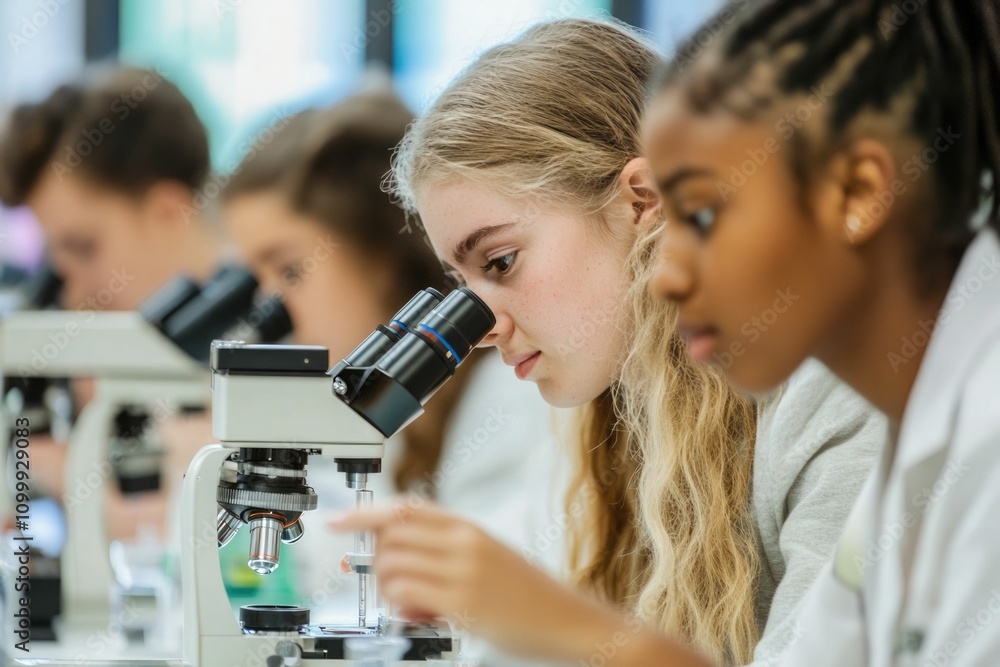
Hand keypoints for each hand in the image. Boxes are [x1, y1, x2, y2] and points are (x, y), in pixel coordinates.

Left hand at [329, 497, 709, 665]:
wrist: (569, 620)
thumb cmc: (527, 593)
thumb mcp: (488, 553)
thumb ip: (447, 545)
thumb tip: (397, 545)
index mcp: (468, 526)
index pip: (404, 507)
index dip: (363, 513)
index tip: (335, 521)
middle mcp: (463, 541)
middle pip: (390, 535)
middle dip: (378, 560)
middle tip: (395, 585)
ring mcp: (462, 571)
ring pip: (391, 564)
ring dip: (388, 588)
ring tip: (413, 605)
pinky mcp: (462, 602)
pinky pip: (404, 592)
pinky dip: (400, 605)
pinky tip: (422, 616)